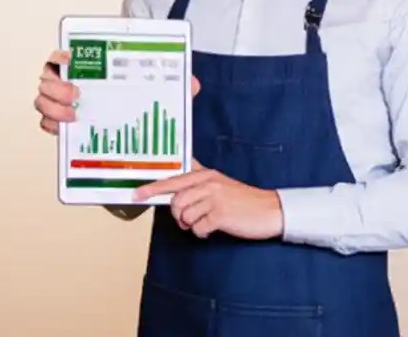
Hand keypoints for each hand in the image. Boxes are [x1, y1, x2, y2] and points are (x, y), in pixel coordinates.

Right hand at [34, 50, 200, 135]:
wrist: (135, 119)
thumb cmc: (139, 93)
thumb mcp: (157, 86)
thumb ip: (175, 82)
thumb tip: (193, 84)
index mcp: (88, 67)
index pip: (62, 55)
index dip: (59, 56)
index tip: (69, 59)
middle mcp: (71, 83)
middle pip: (46, 78)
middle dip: (56, 86)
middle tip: (77, 95)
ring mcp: (64, 104)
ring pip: (42, 101)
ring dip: (52, 107)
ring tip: (74, 115)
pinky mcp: (65, 126)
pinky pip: (48, 125)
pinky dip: (53, 127)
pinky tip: (69, 129)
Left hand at [135, 160, 283, 240]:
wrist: (270, 210)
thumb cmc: (244, 200)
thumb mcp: (220, 184)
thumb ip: (199, 183)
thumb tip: (176, 184)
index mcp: (206, 174)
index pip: (173, 179)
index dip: (152, 188)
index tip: (137, 194)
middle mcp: (208, 183)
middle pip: (175, 201)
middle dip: (179, 215)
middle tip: (191, 219)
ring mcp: (214, 198)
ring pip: (185, 216)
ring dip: (192, 225)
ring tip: (206, 222)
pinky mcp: (220, 214)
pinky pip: (197, 228)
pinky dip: (203, 233)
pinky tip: (214, 228)